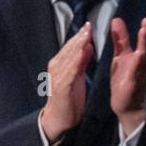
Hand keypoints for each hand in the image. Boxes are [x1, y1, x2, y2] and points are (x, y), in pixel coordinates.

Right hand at [40, 23, 93, 142]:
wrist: (59, 120)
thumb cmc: (68, 99)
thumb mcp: (77, 77)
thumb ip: (81, 61)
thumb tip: (88, 45)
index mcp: (59, 64)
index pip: (70, 47)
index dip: (79, 36)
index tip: (89, 25)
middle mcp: (56, 67)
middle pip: (69, 49)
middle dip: (79, 37)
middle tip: (89, 25)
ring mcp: (58, 76)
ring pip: (69, 57)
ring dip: (78, 45)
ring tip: (86, 34)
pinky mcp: (61, 86)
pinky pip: (70, 71)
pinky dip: (76, 61)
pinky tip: (82, 53)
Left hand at [109, 13, 145, 134]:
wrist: (126, 104)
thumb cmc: (125, 79)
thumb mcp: (121, 56)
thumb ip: (120, 39)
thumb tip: (117, 20)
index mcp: (142, 56)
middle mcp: (145, 63)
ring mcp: (141, 73)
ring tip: (145, 29)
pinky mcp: (134, 82)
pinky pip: (138, 71)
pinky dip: (139, 61)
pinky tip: (139, 53)